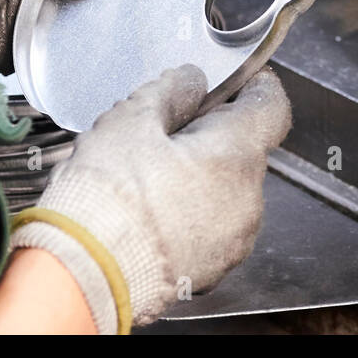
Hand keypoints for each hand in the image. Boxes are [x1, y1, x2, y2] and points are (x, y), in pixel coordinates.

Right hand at [11, 64, 290, 331]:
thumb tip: (191, 81)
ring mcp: (233, 240)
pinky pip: (211, 230)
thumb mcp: (130, 121)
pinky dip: (190, 218)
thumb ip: (170, 91)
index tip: (237, 82)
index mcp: (236, 155)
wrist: (85, 276)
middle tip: (165, 134)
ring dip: (201, 180)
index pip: (271, 107)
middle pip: (244, 151)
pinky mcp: (213, 271)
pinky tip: (150, 215)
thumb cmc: (108, 199)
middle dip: (212, 138)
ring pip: (227, 192)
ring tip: (149, 180)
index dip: (256, 87)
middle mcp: (248, 200)